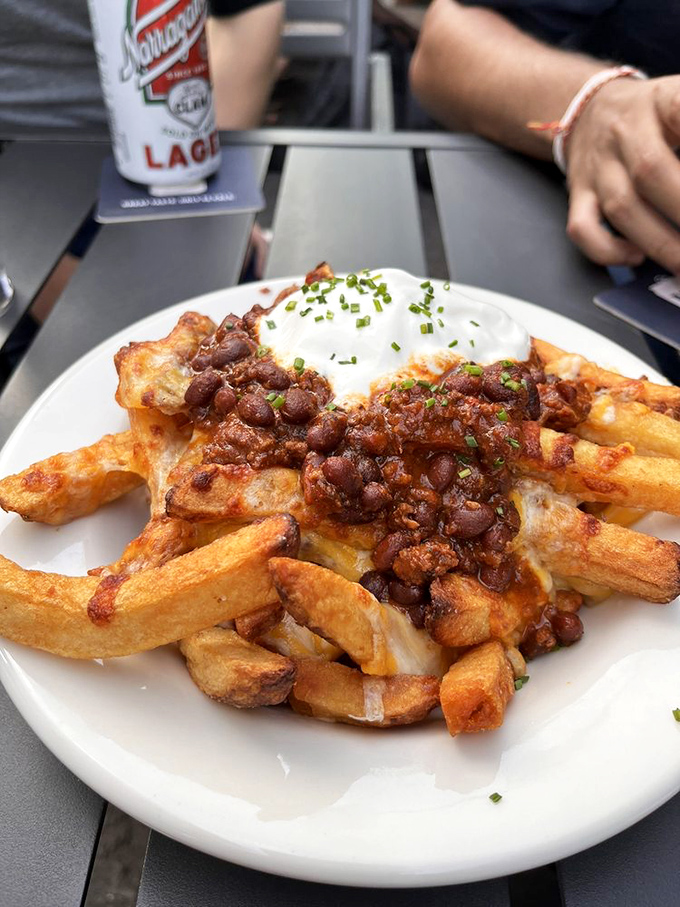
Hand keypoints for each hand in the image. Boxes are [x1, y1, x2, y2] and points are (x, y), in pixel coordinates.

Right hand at [565, 75, 679, 273]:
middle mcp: (624, 133)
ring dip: (660, 241)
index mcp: (661, 101)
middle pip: (651, 170)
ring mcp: (598, 168)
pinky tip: (637, 257)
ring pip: (622, 206)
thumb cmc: (652, 115)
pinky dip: (607, 249)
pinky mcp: (579, 196)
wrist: (591, 111)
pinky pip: (582, 228)